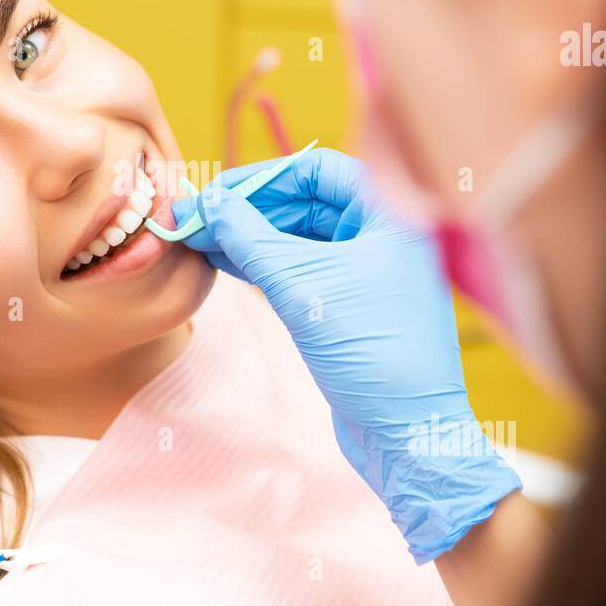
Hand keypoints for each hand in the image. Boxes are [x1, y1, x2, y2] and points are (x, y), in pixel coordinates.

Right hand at [174, 148, 521, 561]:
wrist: (408, 436)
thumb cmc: (371, 353)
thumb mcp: (301, 288)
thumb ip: (251, 239)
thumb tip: (210, 201)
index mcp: (389, 215)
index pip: (318, 170)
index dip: (262, 177)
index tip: (216, 192)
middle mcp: (384, 235)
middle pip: (306, 201)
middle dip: (249, 208)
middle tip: (197, 217)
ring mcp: (369, 270)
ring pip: (300, 237)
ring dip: (251, 237)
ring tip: (200, 239)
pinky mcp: (353, 304)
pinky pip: (303, 269)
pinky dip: (265, 264)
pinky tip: (224, 261)